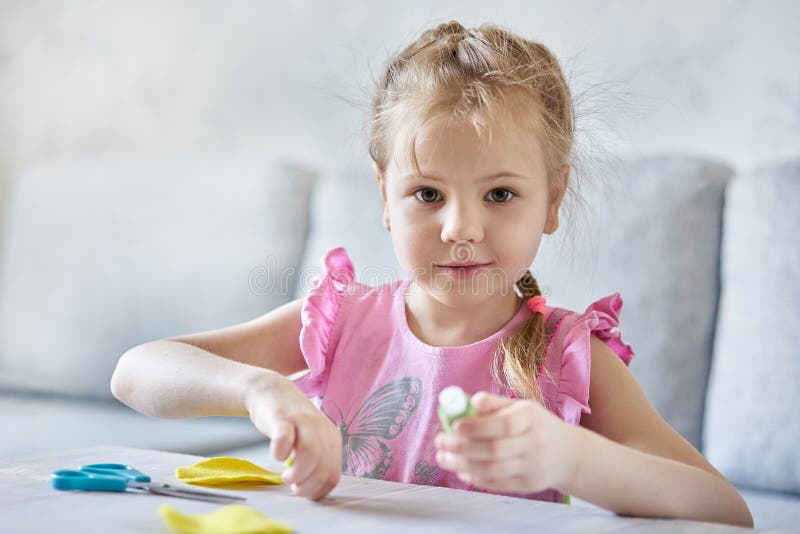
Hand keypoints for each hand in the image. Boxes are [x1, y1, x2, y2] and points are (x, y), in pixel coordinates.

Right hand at [245, 372, 341, 499]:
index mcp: (332, 439)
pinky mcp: (283, 417)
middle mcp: (322, 429)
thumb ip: (316, 463)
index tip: (302, 490)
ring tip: (287, 477)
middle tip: (293, 485)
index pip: (332, 476)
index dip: (316, 491)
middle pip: (323, 468)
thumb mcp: (310, 442)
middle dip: (307, 486)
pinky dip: (280, 453)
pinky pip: (285, 438)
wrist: (272, 392)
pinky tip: (277, 455)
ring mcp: (303, 421)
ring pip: (311, 453)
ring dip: (298, 473)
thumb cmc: (291, 424)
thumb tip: (314, 491)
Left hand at [434, 391, 577, 493]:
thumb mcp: (522, 407)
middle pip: (495, 450)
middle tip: (439, 442)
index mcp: (531, 418)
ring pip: (493, 470)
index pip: (504, 424)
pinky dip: (475, 478)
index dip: (478, 427)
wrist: (568, 454)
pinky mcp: (528, 485)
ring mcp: (532, 467)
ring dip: (462, 464)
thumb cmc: (536, 425)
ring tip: (443, 457)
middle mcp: (534, 443)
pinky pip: (497, 484)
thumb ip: (495, 403)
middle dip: (462, 447)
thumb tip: (469, 401)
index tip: (455, 426)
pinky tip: (460, 469)